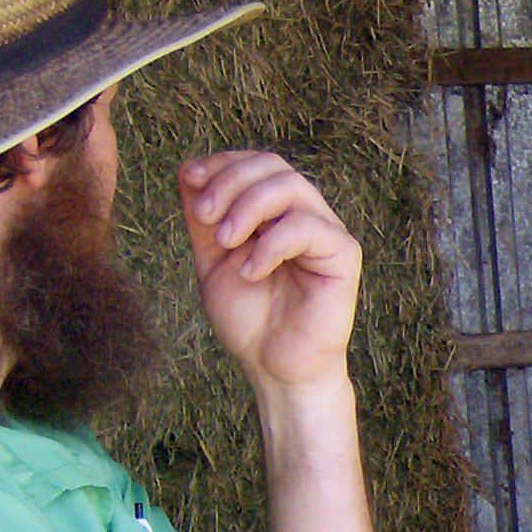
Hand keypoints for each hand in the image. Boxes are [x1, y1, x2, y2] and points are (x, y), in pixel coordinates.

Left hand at [180, 152, 361, 391]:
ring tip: (226, 242)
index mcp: (275, 213)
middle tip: (205, 217)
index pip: (253, 164)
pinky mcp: (343, 255)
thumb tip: (188, 170)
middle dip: (230, 182)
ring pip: (291, 186)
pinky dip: (271, 244)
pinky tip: (250, 272)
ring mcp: (325, 232)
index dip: (221, 163)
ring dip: (249, 206)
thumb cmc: (250, 319)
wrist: (274, 368)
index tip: (189, 180)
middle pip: (272, 165)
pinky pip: (308, 227)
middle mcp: (303, 215)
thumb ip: (203, 219)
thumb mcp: (211, 260)